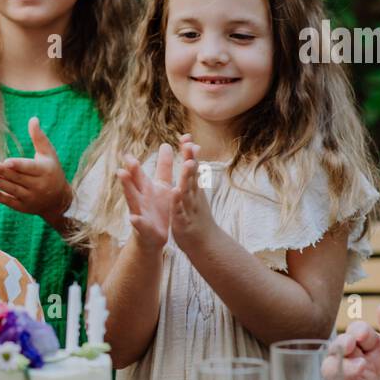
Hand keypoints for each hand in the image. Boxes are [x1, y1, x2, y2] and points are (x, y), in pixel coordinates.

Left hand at [0, 117, 72, 224]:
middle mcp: (38, 186)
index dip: (17, 165)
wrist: (58, 200)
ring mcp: (30, 198)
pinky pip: (10, 202)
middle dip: (1, 171)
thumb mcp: (49, 154)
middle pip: (17, 178)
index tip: (5, 161)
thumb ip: (39, 138)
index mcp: (44, 171)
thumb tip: (33, 119)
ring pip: (11, 190)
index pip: (29, 168)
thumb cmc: (52, 170)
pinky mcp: (23, 207)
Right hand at [115, 142, 175, 251]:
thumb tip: (166, 144)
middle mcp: (141, 197)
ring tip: (122, 177)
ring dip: (127, 189)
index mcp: (147, 187)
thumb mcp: (162, 185)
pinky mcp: (144, 227)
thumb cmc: (158, 208)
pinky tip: (134, 217)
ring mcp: (140, 212)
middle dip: (132, 172)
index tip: (128, 152)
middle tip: (128, 159)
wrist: (155, 236)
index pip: (141, 173)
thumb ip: (163, 167)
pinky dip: (137, 221)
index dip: (136, 163)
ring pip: (132, 199)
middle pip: (135, 183)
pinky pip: (140, 224)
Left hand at [169, 135, 215, 250]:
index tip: (186, 136)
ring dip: (187, 177)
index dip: (189, 153)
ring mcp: (188, 208)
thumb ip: (193, 174)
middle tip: (189, 145)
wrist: (205, 243)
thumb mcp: (195, 193)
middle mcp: (192, 196)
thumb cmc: (197, 215)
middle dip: (190, 160)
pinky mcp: (182, 222)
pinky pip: (179, 210)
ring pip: (187, 190)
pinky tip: (174, 192)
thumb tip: (194, 155)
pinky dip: (177, 202)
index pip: (192, 167)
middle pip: (192, 175)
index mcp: (193, 189)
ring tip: (186, 163)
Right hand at [321, 304, 379, 379]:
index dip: (355, 331)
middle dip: (339, 346)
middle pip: (336, 350)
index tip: (363, 335)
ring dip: (339, 367)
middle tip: (350, 348)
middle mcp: (363, 365)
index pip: (355, 332)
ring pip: (330, 371)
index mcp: (378, 349)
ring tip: (360, 370)